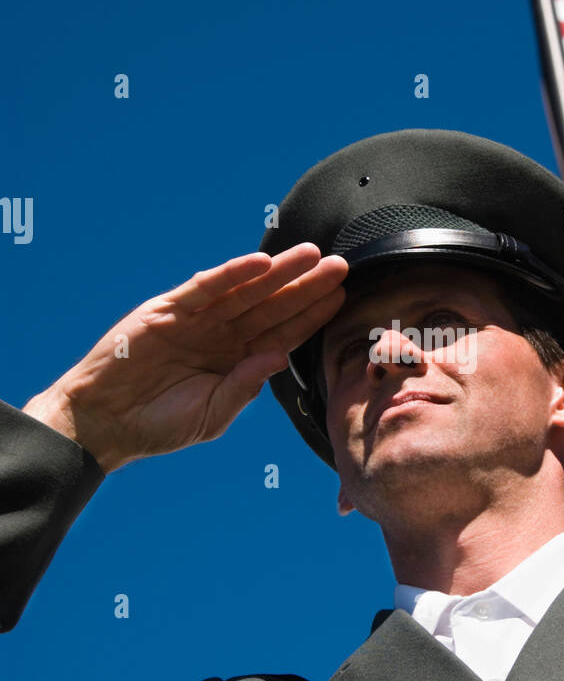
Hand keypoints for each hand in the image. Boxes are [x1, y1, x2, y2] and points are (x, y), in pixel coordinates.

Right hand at [22, 245, 347, 472]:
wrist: (104, 424)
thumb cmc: (159, 425)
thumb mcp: (211, 414)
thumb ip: (245, 387)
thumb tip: (279, 356)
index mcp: (237, 360)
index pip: (283, 332)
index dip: (312, 315)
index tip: (342, 298)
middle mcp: (221, 335)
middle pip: (272, 304)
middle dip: (306, 286)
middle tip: (340, 265)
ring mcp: (196, 319)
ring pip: (245, 289)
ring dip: (278, 272)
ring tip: (311, 255)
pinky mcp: (168, 310)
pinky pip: (205, 288)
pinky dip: (232, 274)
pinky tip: (260, 263)